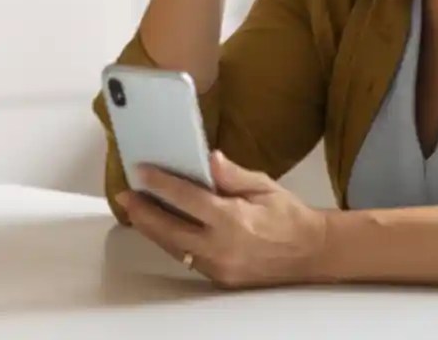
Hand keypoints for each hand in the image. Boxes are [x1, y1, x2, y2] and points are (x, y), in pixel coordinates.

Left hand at [115, 150, 329, 288]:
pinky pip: (187, 258)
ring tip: (136, 211)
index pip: (187, 198)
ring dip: (152, 229)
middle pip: (168, 229)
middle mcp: (221, 246)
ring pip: (173, 247)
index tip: (142, 172)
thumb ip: (233, 175)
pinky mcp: (219, 278)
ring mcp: (218, 266)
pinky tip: (162, 228)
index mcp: (232, 219)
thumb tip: (208, 158)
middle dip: (143, 211)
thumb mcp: (264, 186)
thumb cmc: (289, 215)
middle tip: (126, 195)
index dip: (160, 184)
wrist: (311, 252)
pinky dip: (172, 242)